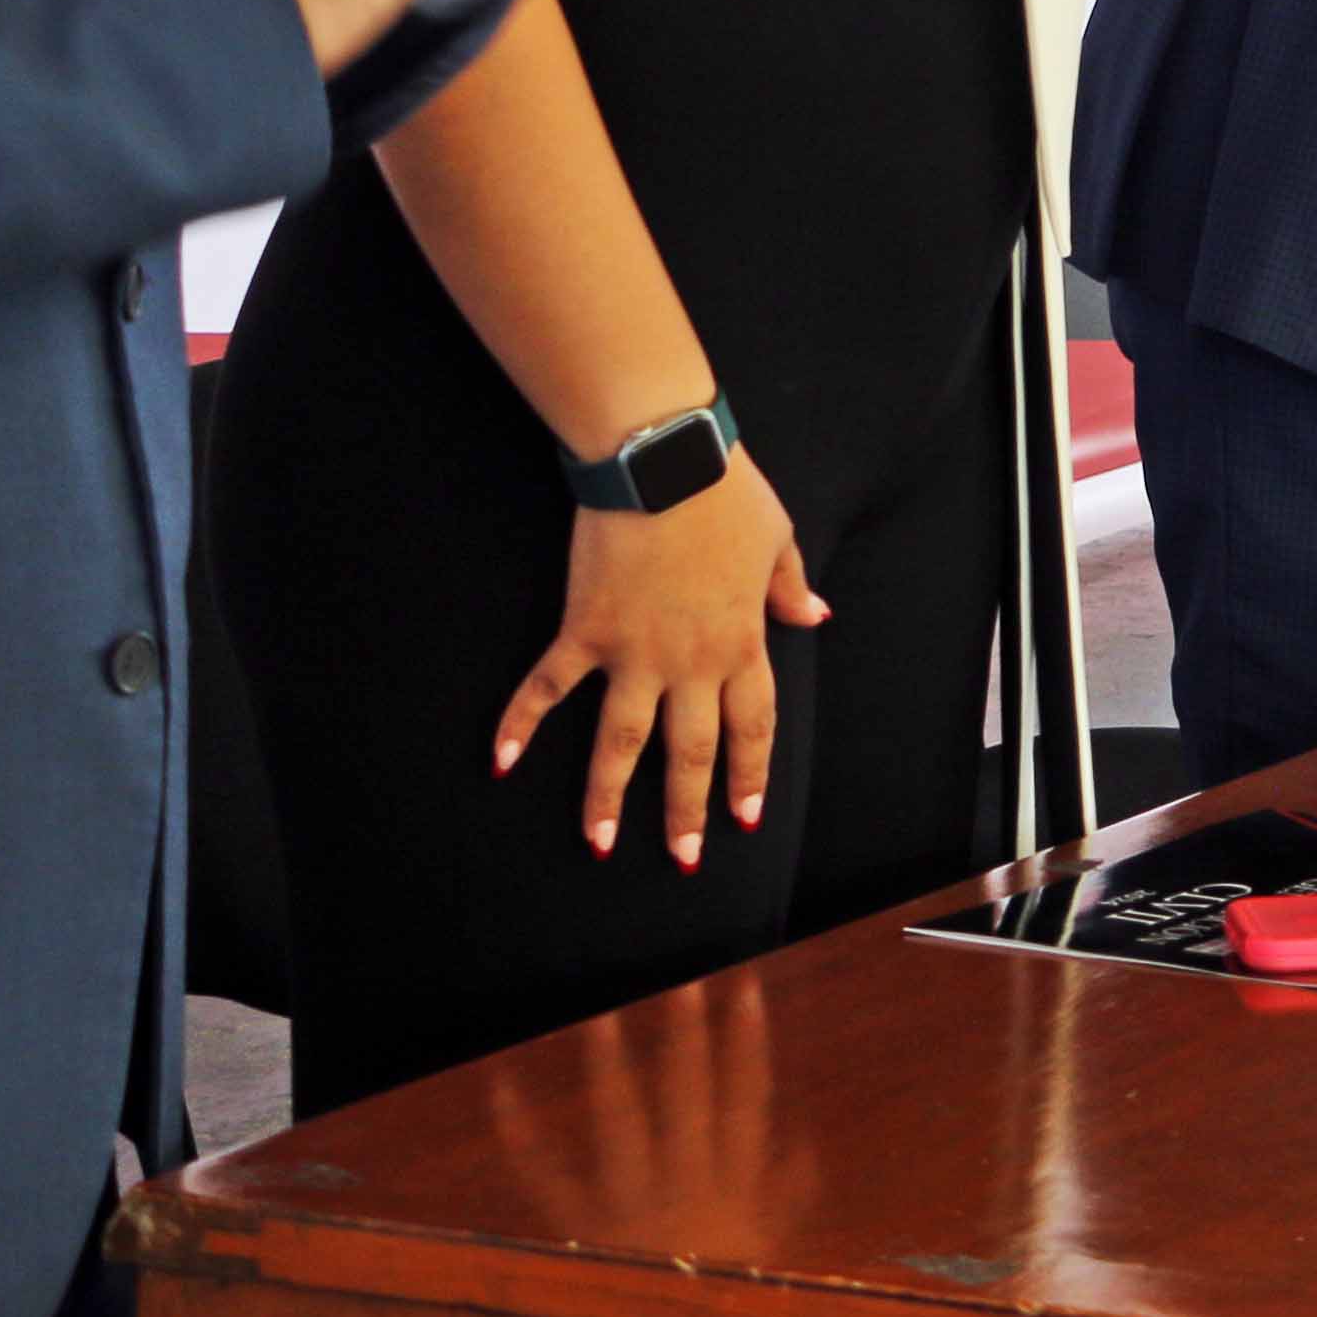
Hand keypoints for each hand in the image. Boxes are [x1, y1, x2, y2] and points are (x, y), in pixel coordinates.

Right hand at [493, 443, 825, 867]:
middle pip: (689, 751)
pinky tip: (501, 761)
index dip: (749, 774)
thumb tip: (815, 615)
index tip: (746, 816)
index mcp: (741, 642)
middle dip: (686, 811)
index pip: (752, 726)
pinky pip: (548, 687)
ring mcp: (633, 651)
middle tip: (683, 858)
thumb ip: (789, 586)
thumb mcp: (777, 538)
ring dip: (607, 798)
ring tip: (598, 844)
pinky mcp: (584, 630)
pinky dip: (520, 722)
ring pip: (621, 742)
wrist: (664, 459)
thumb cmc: (727, 491)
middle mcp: (689, 661)